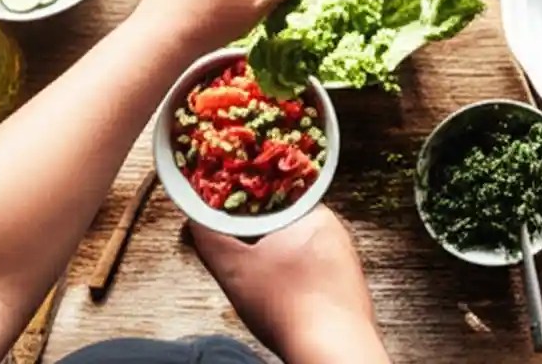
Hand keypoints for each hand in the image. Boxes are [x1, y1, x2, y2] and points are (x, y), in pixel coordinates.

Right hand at [190, 205, 389, 363]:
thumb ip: (210, 238)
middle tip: (239, 251)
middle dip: (260, 236)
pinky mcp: (347, 287)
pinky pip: (314, 272)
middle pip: (285, 222)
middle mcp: (334, 231)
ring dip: (278, 259)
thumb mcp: (233, 268)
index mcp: (311, 213)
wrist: (330, 349)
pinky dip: (295, 280)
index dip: (245, 204)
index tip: (229, 213)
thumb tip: (194, 221)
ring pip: (300, 248)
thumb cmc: (289, 306)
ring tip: (259, 277)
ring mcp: (344, 259)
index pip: (273, 194)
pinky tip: (282, 295)